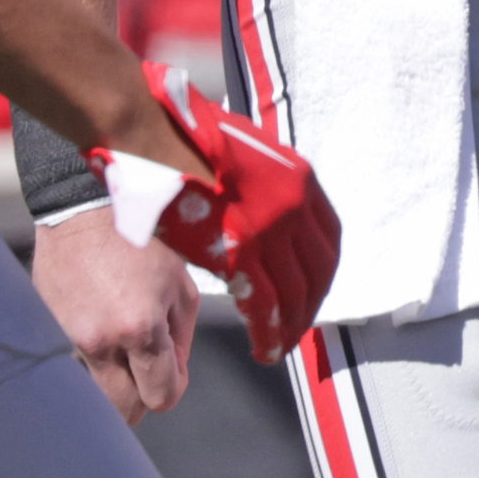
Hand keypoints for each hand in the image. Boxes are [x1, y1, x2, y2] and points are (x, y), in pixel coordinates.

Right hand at [31, 206, 199, 425]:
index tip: (173, 371)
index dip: (173, 388)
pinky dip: (92, 356)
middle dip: (142, 397)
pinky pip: (75, 365)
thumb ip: (182, 336)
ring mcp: (70, 341)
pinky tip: (97, 324)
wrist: (78, 215)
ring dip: (115, 378)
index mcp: (139, 328)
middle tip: (147, 370)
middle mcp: (101, 341)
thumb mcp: (178, 282)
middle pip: (125, 412)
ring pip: (97, 392)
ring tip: (121, 341)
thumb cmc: (136, 243)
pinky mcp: (49, 335)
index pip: (161, 395)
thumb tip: (174, 371)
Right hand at [88, 61, 340, 364]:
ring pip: (295, 294)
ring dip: (291, 326)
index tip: (313, 287)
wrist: (150, 129)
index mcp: (298, 176)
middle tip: (298, 325)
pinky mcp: (238, 253)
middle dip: (309, 303)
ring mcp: (269, 229)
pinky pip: (263, 305)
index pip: (328, 237)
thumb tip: (257, 206)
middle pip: (318, 270)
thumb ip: (261, 182)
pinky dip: (269, 334)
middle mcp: (293, 204)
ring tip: (280, 345)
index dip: (322, 270)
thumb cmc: (183, 134)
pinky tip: (264, 349)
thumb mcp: (243, 150)